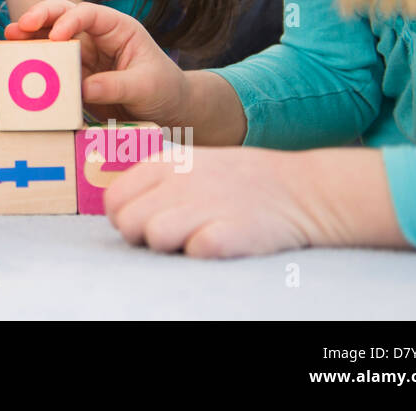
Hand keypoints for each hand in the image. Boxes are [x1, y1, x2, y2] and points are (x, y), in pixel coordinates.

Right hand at [4, 0, 188, 126]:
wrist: (168, 111)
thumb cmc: (164, 90)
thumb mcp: (146, 86)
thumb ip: (115, 85)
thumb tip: (81, 89)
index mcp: (117, 28)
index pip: (89, 14)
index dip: (70, 20)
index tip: (57, 37)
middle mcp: (95, 36)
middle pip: (63, 14)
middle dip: (40, 16)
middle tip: (19, 26)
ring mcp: (82, 54)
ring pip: (50, 36)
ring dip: (29, 36)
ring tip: (8, 39)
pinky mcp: (73, 75)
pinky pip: (50, 65)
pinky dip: (32, 61)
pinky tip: (15, 63)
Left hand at [105, 146, 335, 257]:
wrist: (301, 189)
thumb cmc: (238, 181)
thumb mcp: (190, 164)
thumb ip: (153, 182)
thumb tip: (117, 209)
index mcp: (166, 163)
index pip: (114, 199)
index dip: (123, 216)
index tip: (143, 221)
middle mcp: (181, 181)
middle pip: (128, 222)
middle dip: (141, 236)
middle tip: (169, 235)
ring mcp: (207, 204)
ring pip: (154, 236)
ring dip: (169, 246)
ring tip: (192, 238)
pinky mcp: (233, 231)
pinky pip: (195, 250)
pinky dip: (201, 252)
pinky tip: (217, 242)